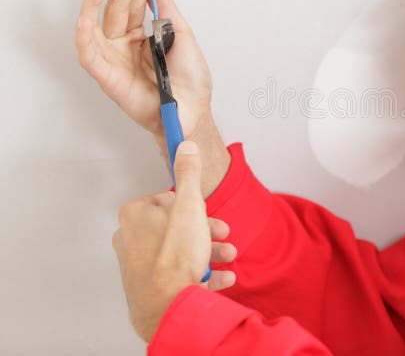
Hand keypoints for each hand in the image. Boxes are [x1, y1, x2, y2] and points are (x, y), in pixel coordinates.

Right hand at [75, 0, 212, 140]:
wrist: (193, 108)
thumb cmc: (189, 78)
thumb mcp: (182, 33)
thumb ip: (166, 6)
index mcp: (141, 35)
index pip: (133, 4)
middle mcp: (124, 44)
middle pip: (117, 10)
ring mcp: (114, 58)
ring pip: (95, 26)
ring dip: (96, 2)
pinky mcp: (106, 76)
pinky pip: (89, 54)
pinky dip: (84, 37)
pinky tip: (85, 19)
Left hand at [112, 141, 237, 341]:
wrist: (168, 306)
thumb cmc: (175, 256)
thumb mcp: (190, 205)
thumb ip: (189, 174)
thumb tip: (185, 145)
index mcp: (135, 215)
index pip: (167, 199)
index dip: (193, 205)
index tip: (206, 211)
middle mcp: (130, 239)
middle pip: (177, 226)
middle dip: (206, 230)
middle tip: (222, 234)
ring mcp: (138, 265)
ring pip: (181, 250)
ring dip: (209, 251)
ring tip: (227, 256)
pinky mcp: (149, 287)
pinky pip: (179, 274)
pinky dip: (202, 273)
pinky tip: (220, 276)